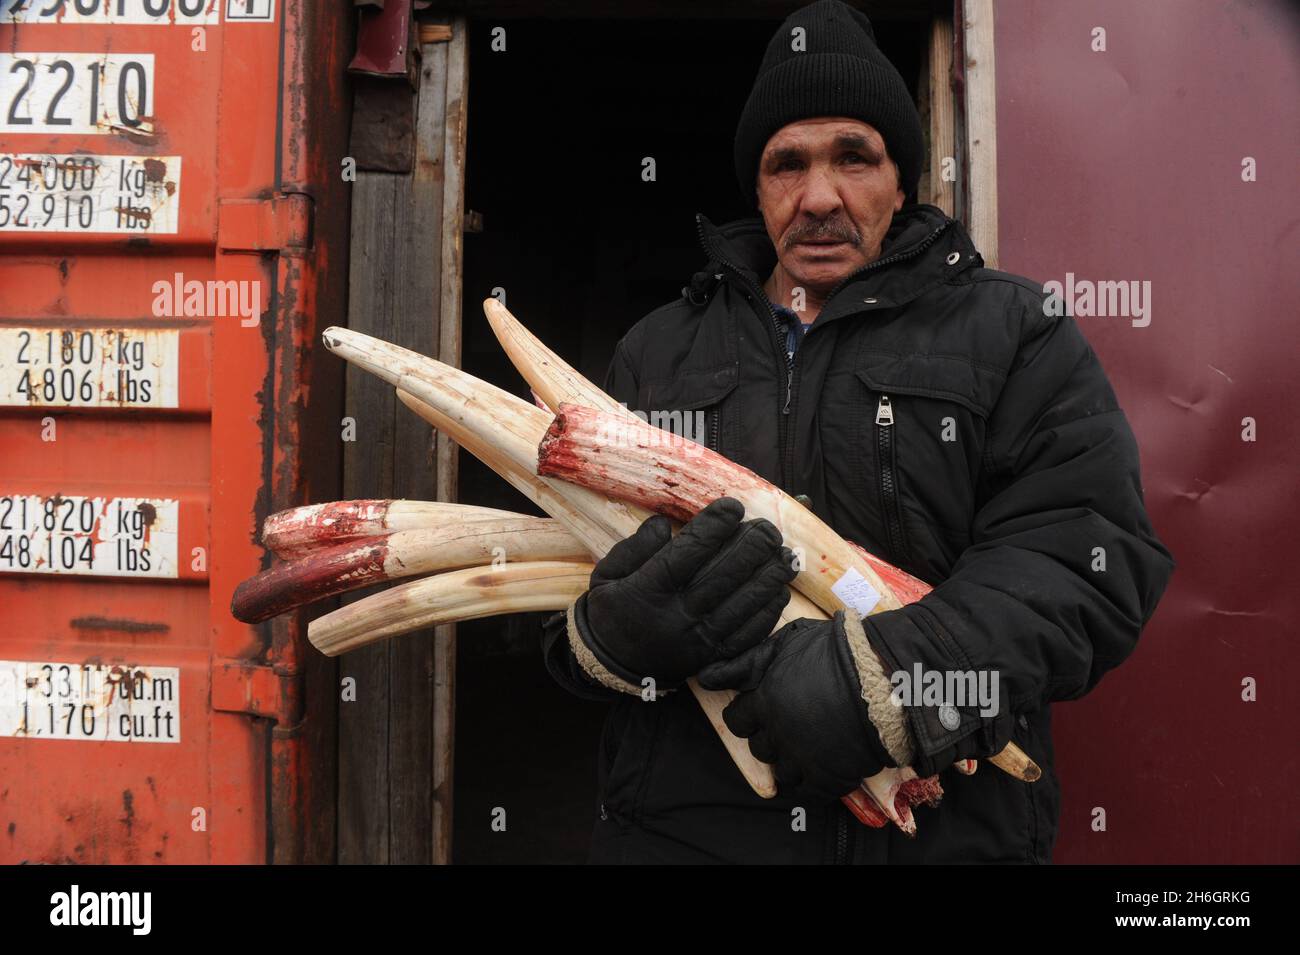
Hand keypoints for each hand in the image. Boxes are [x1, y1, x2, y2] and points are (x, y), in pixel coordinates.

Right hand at [572, 497, 796, 688]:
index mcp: (647, 590)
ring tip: (784, 554)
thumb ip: (635, 547)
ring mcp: (697, 639)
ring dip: (768, 577)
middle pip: (722, 576)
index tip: (733, 506)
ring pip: (741, 604)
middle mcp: (675, 615)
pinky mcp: (712, 657)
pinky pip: (747, 635)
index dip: (713, 527)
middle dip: (751, 547)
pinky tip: (779, 590)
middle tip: (767, 527)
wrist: (612, 666)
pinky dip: (767, 611)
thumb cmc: (611, 610)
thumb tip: (663, 523)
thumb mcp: (607, 574)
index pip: (686, 553)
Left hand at [697, 610, 896, 801]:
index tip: (764, 709)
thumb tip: (705, 677)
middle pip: (758, 748)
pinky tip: (824, 766)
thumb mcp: (786, 643)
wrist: (887, 676)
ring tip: (811, 743)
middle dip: (770, 736)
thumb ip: (745, 662)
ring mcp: (803, 759)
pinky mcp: (829, 778)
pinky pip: (809, 794)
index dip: (748, 714)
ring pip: (782, 773)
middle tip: (792, 723)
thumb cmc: (836, 651)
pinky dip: (813, 784)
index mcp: (764, 701)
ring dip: (791, 761)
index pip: (736, 721)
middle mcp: (777, 733)